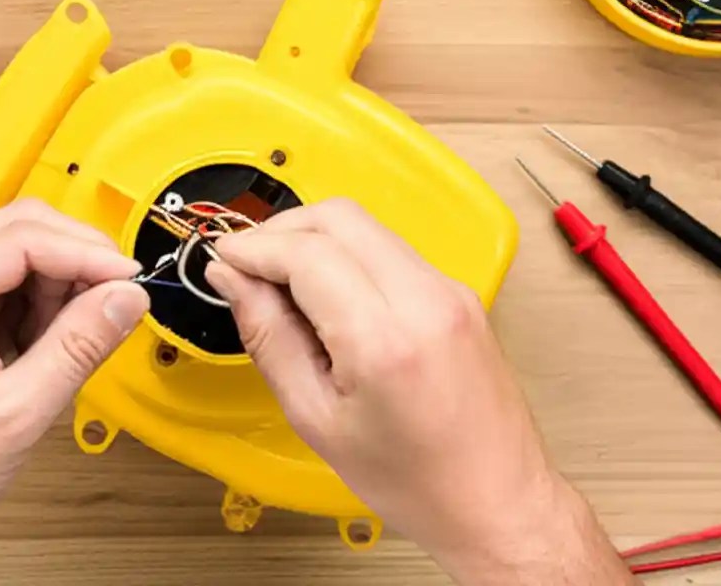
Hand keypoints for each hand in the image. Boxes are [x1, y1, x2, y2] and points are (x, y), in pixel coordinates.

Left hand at [0, 200, 149, 585]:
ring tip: (81, 336)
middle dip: (79, 260)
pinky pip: (11, 288)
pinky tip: (55, 346)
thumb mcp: (14, 413)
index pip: (25, 238)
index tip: (133, 281)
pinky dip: (45, 308)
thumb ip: (76, 348)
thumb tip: (125, 299)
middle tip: (121, 297)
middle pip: (23, 230)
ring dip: (63, 285)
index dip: (88, 255)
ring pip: (21, 255)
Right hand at [204, 200, 634, 585]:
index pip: (308, 253)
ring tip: (281, 285)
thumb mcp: (316, 418)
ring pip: (366, 227)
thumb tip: (231, 279)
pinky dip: (346, 255)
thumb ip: (269, 338)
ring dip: (314, 239)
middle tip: (245, 265)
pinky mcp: (459, 294)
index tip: (222, 257)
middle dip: (281, 229)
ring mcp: (450, 291)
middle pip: (339, 218)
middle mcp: (426, 299)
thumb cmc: (411, 480)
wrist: (498, 503)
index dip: (254, 247)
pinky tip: (325, 297)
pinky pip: (390, 250)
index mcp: (386, 340)